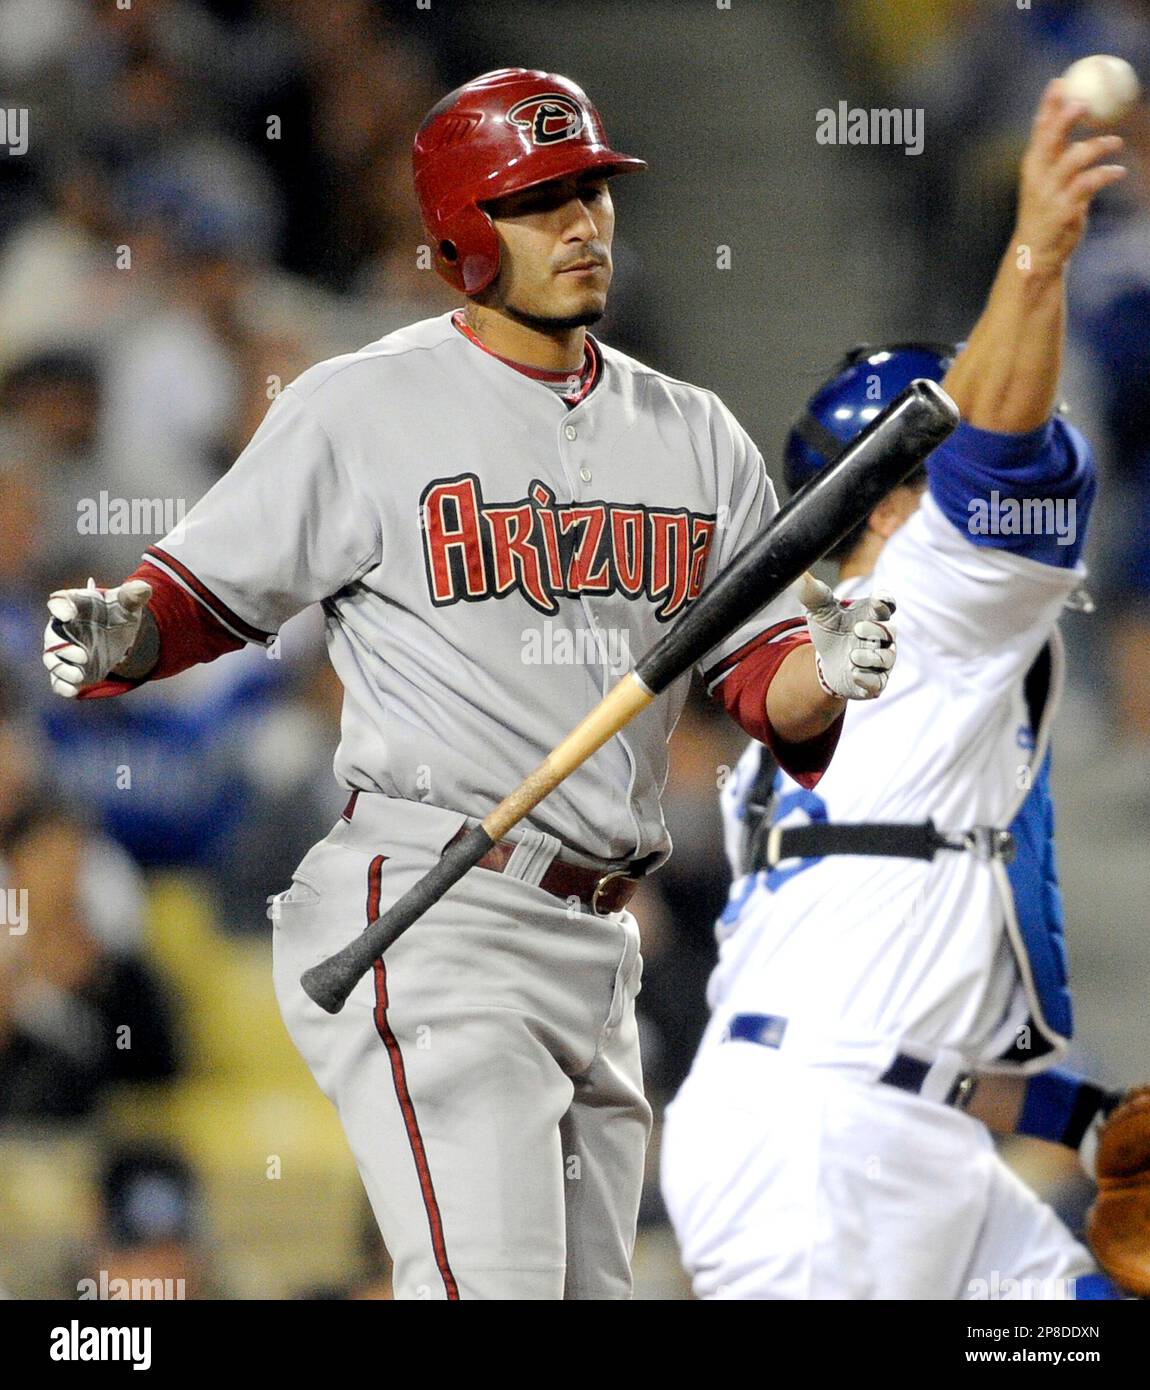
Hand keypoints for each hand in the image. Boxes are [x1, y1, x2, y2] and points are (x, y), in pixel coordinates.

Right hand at [42, 578, 152, 696]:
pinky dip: (62, 686)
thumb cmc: (117, 613)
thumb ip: (133, 595)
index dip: (61, 607)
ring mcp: (62, 651)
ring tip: (81, 674)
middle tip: (84, 655)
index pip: (59, 602)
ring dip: (63, 670)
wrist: (118, 633)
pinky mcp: (69, 669)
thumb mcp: (127, 604)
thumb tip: (144, 588)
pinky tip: (74, 691)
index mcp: (73, 606)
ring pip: (52, 661)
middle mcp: (62, 628)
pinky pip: (57, 680)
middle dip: (63, 649)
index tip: (68, 613)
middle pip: (51, 638)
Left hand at [795, 573, 895, 700]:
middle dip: (876, 630)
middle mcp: (882, 638)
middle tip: (857, 628)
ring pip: (886, 658)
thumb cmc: (830, 631)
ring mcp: (881, 661)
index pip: (886, 604)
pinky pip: (878, 683)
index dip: (885, 601)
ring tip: (852, 655)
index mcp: (872, 615)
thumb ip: (813, 594)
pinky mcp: (874, 682)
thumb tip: (799, 576)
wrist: (826, 662)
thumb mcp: (820, 611)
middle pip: (890, 631)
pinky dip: (868, 679)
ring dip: (870, 656)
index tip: (878, 600)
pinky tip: (854, 673)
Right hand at [1015, 79, 1127, 275]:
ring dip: (1097, 146)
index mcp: (1032, 164)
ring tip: (1116, 142)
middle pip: (1050, 139)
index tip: (1060, 80)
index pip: (1038, 128)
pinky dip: (1107, 173)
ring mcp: (1050, 193)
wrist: (1037, 252)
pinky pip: (1090, 183)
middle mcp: (1038, 176)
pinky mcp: (1065, 209)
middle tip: (1085, 102)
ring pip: (1074, 159)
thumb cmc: (1046, 210)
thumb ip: (1059, 151)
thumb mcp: (1047, 178)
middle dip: (1065, 118)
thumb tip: (1076, 116)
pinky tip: (1119, 171)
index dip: (1048, 103)